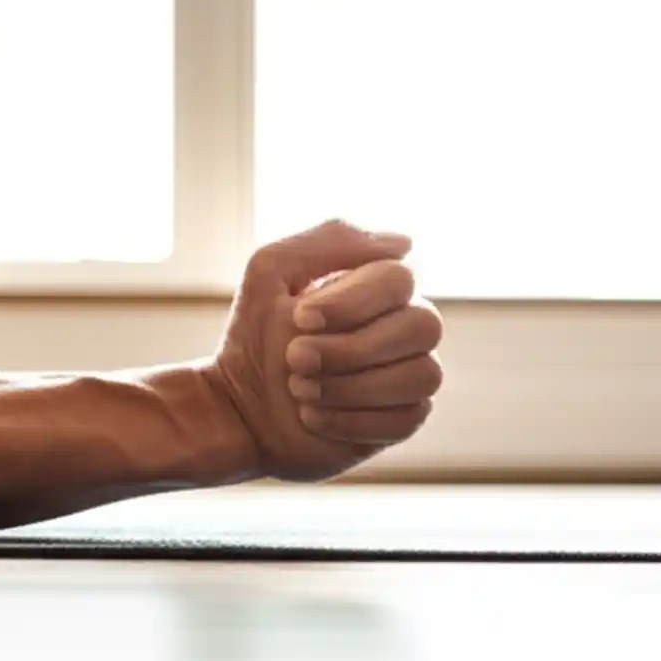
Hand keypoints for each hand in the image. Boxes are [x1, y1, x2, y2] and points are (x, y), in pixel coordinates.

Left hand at [204, 220, 442, 481]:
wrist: (237, 405)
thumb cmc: (255, 333)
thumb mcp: (271, 271)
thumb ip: (328, 240)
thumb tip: (405, 243)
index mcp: (379, 285)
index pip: (400, 278)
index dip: (351, 302)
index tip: (300, 318)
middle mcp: (405, 325)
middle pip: (422, 326)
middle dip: (351, 348)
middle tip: (295, 358)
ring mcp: (409, 372)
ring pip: (422, 375)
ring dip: (351, 387)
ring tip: (300, 390)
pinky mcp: (402, 418)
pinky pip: (408, 418)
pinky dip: (352, 421)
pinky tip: (313, 416)